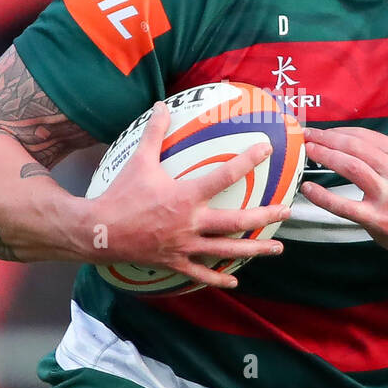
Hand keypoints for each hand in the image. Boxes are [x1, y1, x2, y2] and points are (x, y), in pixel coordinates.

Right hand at [87, 102, 289, 288]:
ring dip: (255, 250)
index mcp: (186, 196)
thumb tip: (160, 105)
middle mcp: (191, 223)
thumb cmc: (121, 194)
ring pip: (227, 251)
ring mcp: (185, 245)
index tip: (266, 149)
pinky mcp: (175, 261)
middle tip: (287, 211)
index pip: (225, 175)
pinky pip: (201, 273)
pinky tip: (234, 282)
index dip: (248, 160)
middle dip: (266, 216)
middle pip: (237, 222)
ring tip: (277, 248)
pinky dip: (218, 278)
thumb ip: (154, 133)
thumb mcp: (139, 161)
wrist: (100, 231)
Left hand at [301, 126, 387, 257]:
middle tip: (308, 136)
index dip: (339, 131)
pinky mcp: (376, 218)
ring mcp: (385, 195)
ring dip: (325, 156)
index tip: (323, 131)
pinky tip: (308, 188)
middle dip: (327, 138)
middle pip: (354, 147)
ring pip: (350, 167)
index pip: (365, 136)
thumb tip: (349, 145)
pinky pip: (343, 205)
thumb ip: (385, 157)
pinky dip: (322, 196)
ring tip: (308, 151)